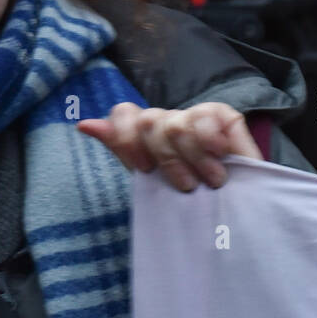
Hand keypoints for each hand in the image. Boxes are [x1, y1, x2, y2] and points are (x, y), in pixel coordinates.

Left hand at [76, 101, 262, 191]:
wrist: (233, 204)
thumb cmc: (186, 193)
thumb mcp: (150, 178)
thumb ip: (120, 148)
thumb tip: (83, 123)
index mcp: (144, 133)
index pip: (124, 113)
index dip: (128, 138)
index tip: (144, 169)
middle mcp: (167, 119)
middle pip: (151, 121)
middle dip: (167, 158)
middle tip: (185, 186)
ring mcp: (195, 114)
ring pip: (179, 124)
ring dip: (195, 158)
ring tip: (211, 181)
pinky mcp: (224, 115)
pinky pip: (210, 120)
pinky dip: (214, 142)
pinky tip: (223, 157)